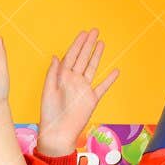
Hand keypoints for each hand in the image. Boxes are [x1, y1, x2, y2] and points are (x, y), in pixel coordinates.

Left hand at [37, 28, 117, 155]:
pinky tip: (115, 71)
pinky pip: (102, 87)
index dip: (77, 44)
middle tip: (95, 31)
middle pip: (82, 58)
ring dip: (97, 55)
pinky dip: (109, 79)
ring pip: (92, 68)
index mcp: (62, 77)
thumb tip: (56, 57)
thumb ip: (53, 74)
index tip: (83, 33)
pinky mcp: (92, 100)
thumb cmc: (49, 113)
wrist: (58, 133)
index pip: (71, 56)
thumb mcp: (48, 91)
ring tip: (102, 43)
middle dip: (88, 44)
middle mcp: (74, 80)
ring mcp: (84, 89)